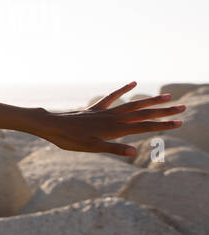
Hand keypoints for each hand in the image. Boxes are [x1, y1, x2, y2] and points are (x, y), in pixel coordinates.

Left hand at [31, 82, 184, 157]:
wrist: (51, 126)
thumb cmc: (70, 140)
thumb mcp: (92, 148)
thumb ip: (114, 149)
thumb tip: (135, 151)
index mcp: (115, 129)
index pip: (144, 126)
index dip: (163, 125)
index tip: (180, 123)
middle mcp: (113, 118)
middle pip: (143, 114)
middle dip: (164, 112)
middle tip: (183, 107)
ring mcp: (105, 112)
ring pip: (132, 105)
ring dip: (150, 101)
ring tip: (167, 97)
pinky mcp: (96, 109)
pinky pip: (112, 98)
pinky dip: (123, 90)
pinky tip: (133, 82)